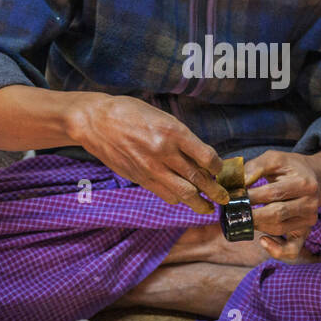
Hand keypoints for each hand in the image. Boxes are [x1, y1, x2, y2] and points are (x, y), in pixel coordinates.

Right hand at [72, 94, 230, 214]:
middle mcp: (163, 152)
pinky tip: (182, 198)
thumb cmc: (130, 113)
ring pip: (183, 194)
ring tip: (207, 207)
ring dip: (199, 203)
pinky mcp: (140, 179)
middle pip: (198, 179)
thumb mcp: (162, 116)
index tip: (220, 169)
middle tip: (224, 198)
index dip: (218, 167)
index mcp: (173, 132)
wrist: (96, 122)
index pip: (206, 157)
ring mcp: (150, 168)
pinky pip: (165, 195)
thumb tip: (201, 157)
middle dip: (215, 192)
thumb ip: (181, 137)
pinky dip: (177, 199)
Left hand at [243, 150, 320, 259]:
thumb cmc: (291, 167)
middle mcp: (310, 204)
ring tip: (242, 218)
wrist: (316, 177)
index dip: (250, 196)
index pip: (273, 193)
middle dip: (251, 213)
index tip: (232, 196)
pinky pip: (292, 250)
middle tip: (233, 211)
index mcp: (304, 183)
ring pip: (279, 229)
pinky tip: (263, 240)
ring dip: (257, 225)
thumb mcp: (275, 159)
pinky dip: (276, 251)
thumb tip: (239, 182)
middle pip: (276, 213)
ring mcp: (309, 220)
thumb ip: (256, 167)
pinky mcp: (305, 232)